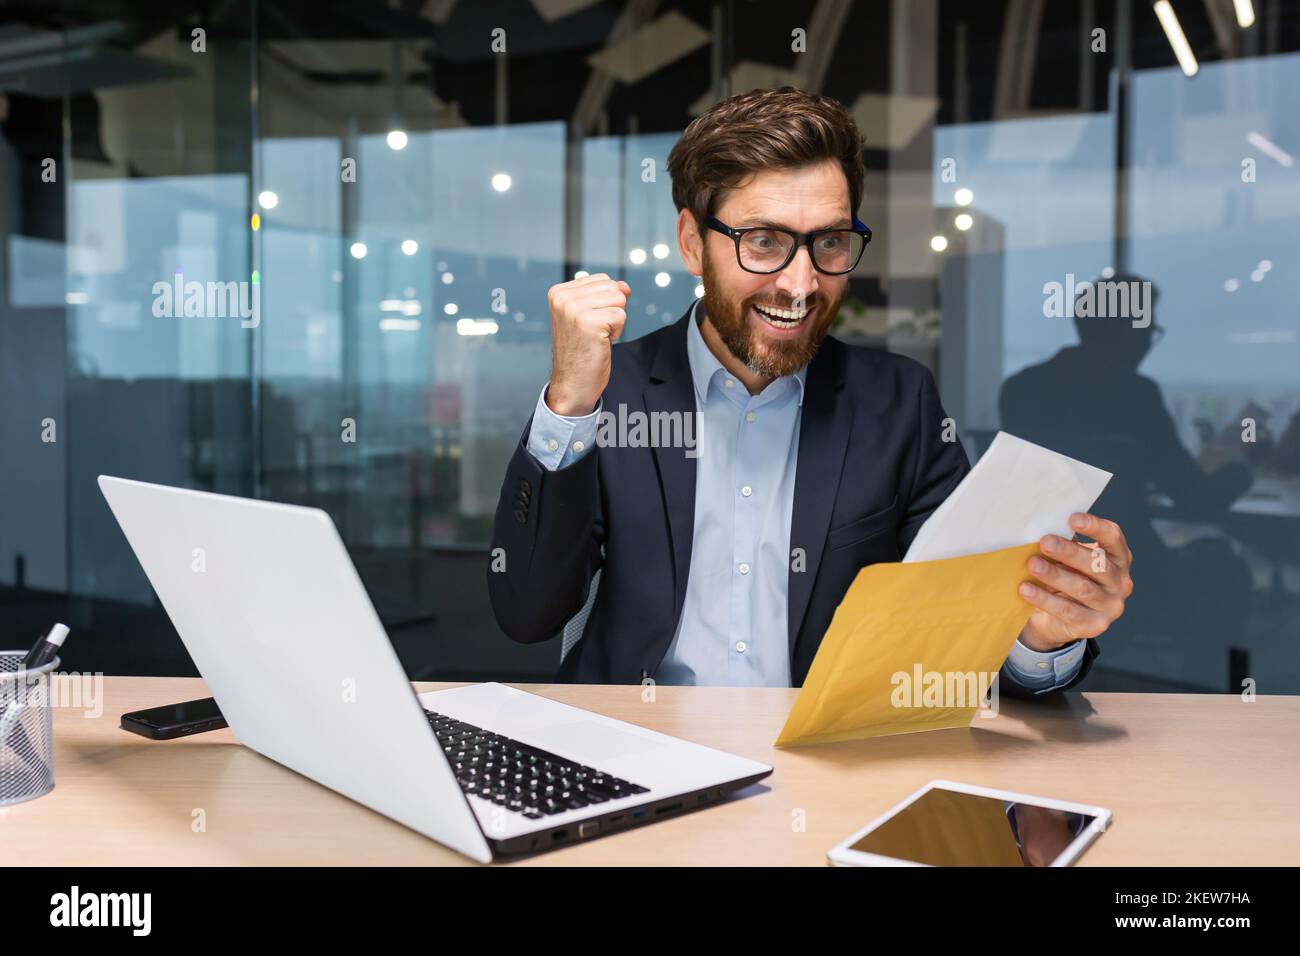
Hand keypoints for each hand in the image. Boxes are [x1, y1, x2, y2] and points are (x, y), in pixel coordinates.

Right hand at [545, 273, 630, 415]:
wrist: (572, 384)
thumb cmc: (582, 351)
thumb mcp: (592, 316)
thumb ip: (607, 296)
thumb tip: (625, 286)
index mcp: (558, 292)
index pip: (603, 280)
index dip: (605, 303)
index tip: (589, 323)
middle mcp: (562, 297)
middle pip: (612, 287)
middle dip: (612, 310)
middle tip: (594, 332)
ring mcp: (573, 309)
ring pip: (619, 299)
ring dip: (614, 321)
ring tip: (597, 337)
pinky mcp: (589, 322)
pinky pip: (621, 316)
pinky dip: (616, 332)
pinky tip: (600, 343)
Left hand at [1017, 512, 1133, 651]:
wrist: (1055, 620)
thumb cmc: (1063, 577)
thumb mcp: (1066, 559)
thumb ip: (1063, 542)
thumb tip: (1043, 522)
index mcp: (1118, 558)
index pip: (1113, 538)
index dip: (1095, 527)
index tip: (1072, 518)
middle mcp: (1121, 582)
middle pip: (1098, 564)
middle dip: (1070, 552)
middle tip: (1045, 542)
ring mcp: (1111, 606)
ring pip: (1083, 588)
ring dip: (1055, 575)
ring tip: (1032, 564)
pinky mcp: (1094, 625)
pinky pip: (1068, 611)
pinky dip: (1045, 599)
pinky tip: (1026, 589)